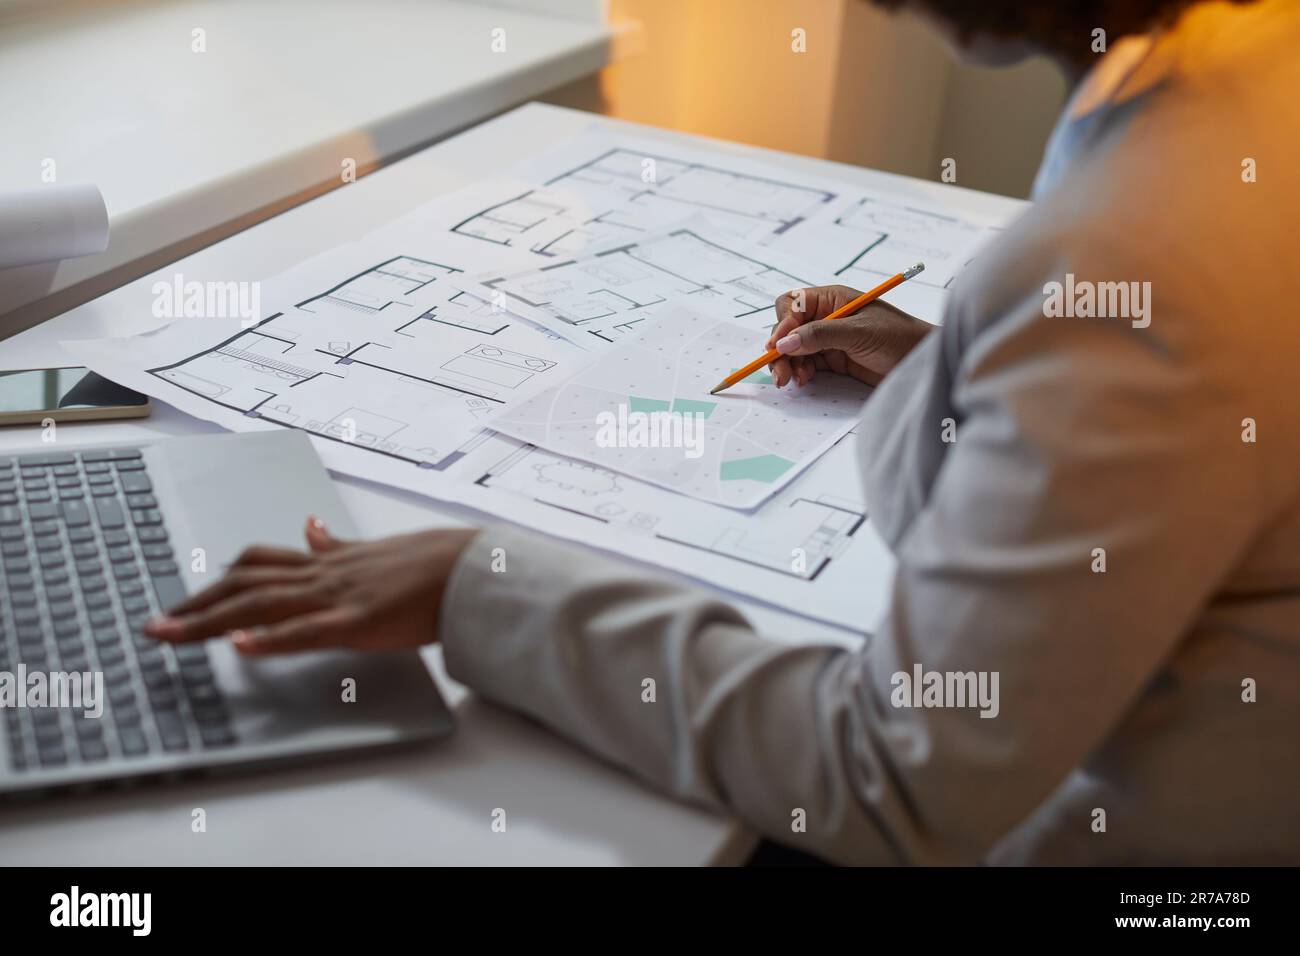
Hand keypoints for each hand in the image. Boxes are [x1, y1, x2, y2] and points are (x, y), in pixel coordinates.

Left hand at [144, 518, 478, 654]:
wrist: (467, 564)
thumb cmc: (431, 561)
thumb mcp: (374, 548)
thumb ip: (337, 545)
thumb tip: (311, 527)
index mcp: (328, 560)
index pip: (259, 564)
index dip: (217, 581)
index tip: (185, 598)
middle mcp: (322, 574)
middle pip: (244, 584)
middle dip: (195, 606)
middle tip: (156, 625)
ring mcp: (336, 596)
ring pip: (260, 604)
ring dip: (209, 621)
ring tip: (169, 635)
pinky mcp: (356, 621)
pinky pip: (304, 630)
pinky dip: (268, 639)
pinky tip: (238, 647)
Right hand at [767, 285, 932, 387]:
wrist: (921, 362)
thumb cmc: (898, 338)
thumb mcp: (858, 333)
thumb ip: (820, 335)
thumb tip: (784, 343)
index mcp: (831, 299)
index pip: (792, 305)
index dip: (782, 325)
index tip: (778, 347)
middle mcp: (826, 316)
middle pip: (788, 329)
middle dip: (780, 349)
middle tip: (779, 373)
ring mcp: (828, 339)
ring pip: (794, 349)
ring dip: (788, 364)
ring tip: (792, 381)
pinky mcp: (833, 359)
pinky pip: (806, 363)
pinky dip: (800, 372)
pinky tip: (804, 380)